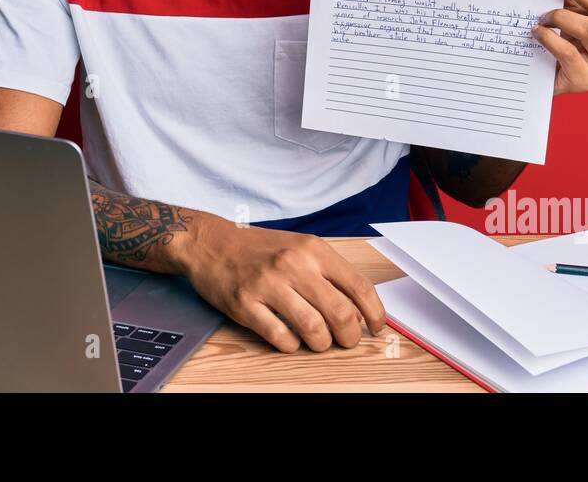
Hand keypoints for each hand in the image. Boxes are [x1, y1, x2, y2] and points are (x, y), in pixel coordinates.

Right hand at [173, 216, 386, 351]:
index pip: (359, 286)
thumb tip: (359, 309)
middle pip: (340, 313)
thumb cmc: (260, 248)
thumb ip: (328, 273)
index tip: (376, 328)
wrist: (211, 242)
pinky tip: (290, 339)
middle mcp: (293, 265)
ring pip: (313, 329)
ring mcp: (268, 285)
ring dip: (321, 344)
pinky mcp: (245, 304)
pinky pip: (280, 337)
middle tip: (346, 341)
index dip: (375, 314)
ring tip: (318, 342)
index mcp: (313, 249)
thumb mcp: (300, 247)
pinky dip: (291, 345)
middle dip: (349, 336)